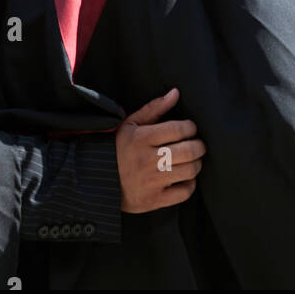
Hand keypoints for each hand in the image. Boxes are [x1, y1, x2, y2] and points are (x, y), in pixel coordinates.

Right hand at [116, 88, 205, 212]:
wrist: (96, 181)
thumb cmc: (118, 148)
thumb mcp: (130, 124)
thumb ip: (154, 108)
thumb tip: (175, 93)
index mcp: (141, 138)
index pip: (179, 129)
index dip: (191, 127)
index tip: (190, 128)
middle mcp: (147, 160)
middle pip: (189, 151)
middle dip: (199, 145)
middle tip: (196, 144)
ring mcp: (151, 182)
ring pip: (190, 171)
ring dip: (196, 163)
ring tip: (191, 159)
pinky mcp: (154, 200)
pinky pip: (184, 193)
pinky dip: (190, 184)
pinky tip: (184, 178)